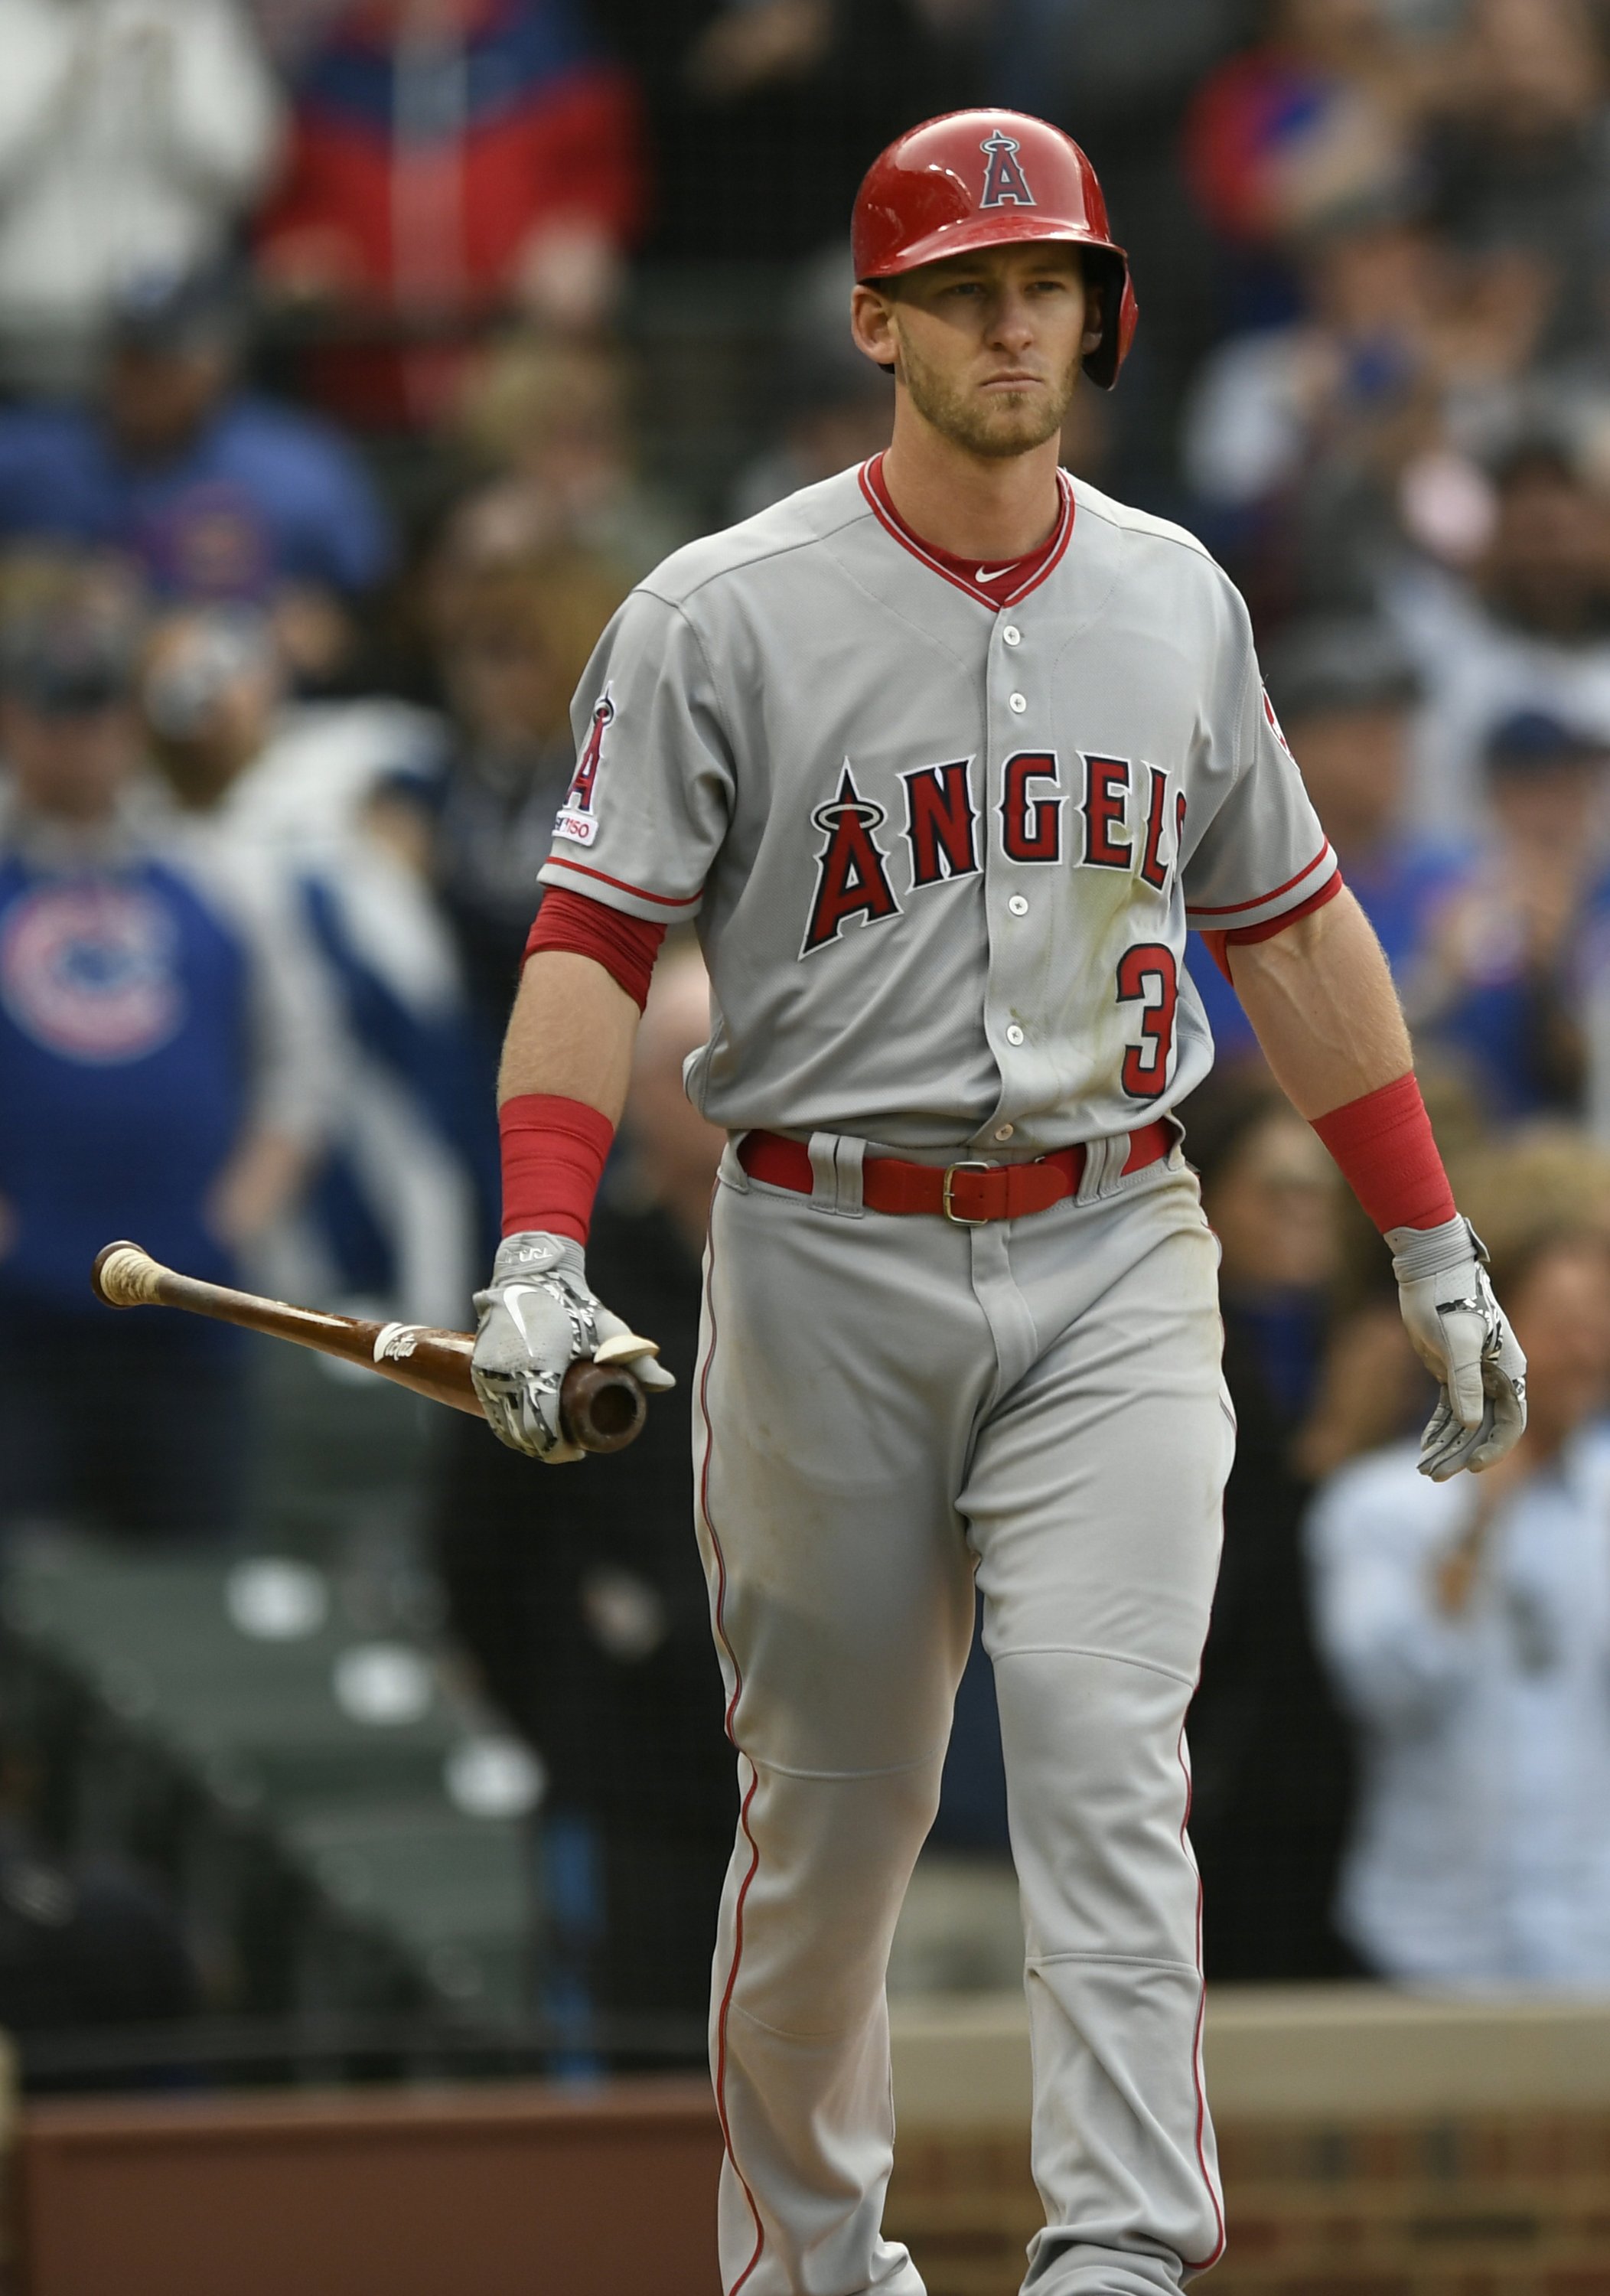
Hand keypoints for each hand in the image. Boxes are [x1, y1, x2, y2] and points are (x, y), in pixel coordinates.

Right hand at [471, 1232, 673, 1462]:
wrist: (530, 1273)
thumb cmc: (571, 1302)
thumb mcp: (606, 1328)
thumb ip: (635, 1357)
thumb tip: (666, 1383)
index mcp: (539, 1366)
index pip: (542, 1426)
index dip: (559, 1448)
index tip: (579, 1452)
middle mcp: (507, 1372)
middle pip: (521, 1432)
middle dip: (545, 1447)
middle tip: (570, 1449)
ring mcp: (488, 1371)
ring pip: (503, 1424)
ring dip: (525, 1439)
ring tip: (551, 1442)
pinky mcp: (479, 1368)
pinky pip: (492, 1409)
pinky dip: (509, 1424)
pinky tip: (526, 1429)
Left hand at [1387, 1215, 1526, 1480]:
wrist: (1429, 1269)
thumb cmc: (1446, 1297)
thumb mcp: (1455, 1340)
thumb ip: (1466, 1381)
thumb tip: (1470, 1423)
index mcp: (1508, 1370)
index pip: (1511, 1422)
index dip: (1495, 1448)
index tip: (1471, 1467)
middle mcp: (1496, 1377)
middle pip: (1484, 1428)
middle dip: (1461, 1454)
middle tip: (1434, 1475)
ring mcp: (1474, 1375)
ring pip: (1464, 1423)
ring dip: (1446, 1446)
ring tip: (1424, 1469)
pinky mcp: (1450, 1371)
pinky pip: (1448, 1409)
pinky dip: (1437, 1429)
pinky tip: (1424, 1447)